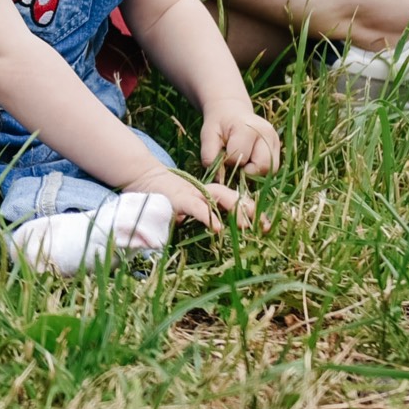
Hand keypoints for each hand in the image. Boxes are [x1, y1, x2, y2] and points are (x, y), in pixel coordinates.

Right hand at [124, 165, 255, 233]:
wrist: (141, 177)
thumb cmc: (164, 197)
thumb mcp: (185, 207)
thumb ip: (201, 215)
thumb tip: (221, 231)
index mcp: (206, 194)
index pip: (232, 199)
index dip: (250, 210)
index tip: (267, 225)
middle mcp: (202, 191)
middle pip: (229, 196)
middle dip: (248, 209)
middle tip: (265, 226)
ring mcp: (190, 193)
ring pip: (217, 198)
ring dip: (234, 210)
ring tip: (246, 226)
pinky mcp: (178, 199)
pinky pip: (195, 207)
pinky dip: (207, 216)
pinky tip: (217, 227)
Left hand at [200, 100, 281, 175]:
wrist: (231, 111)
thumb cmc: (219, 124)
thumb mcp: (208, 135)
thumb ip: (209, 155)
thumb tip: (218, 178)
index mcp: (248, 128)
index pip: (240, 158)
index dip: (228, 162)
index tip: (223, 154)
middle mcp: (267, 133)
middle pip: (263, 167)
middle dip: (246, 171)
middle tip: (235, 162)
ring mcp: (275, 140)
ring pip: (271, 169)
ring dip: (255, 171)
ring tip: (243, 161)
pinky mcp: (278, 146)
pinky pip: (272, 167)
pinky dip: (260, 168)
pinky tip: (250, 159)